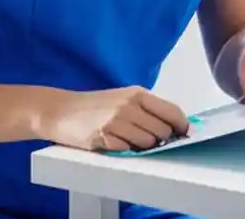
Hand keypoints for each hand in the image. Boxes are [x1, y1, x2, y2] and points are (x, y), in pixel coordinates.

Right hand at [36, 86, 189, 151]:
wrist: (61, 110)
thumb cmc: (94, 106)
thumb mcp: (123, 98)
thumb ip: (147, 109)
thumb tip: (173, 124)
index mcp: (138, 93)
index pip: (172, 111)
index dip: (182, 125)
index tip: (184, 133)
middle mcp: (130, 105)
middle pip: (163, 130)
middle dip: (161, 139)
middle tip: (151, 140)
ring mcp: (117, 121)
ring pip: (148, 142)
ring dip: (143, 146)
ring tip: (129, 140)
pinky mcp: (105, 137)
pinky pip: (128, 150)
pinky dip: (125, 150)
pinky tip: (115, 143)